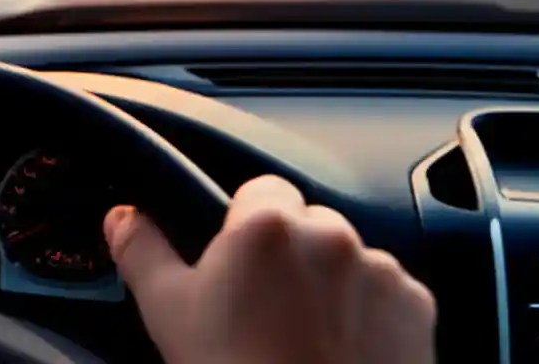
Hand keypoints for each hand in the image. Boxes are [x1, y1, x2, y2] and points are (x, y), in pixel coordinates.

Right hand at [105, 175, 434, 363]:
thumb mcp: (169, 313)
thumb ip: (142, 251)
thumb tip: (122, 217)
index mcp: (266, 225)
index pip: (259, 191)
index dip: (244, 227)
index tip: (239, 267)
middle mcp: (330, 235)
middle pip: (306, 223)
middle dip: (290, 255)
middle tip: (265, 309)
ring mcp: (380, 270)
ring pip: (347, 258)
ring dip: (331, 282)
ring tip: (304, 337)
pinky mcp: (417, 307)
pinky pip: (387, 293)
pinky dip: (370, 314)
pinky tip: (341, 349)